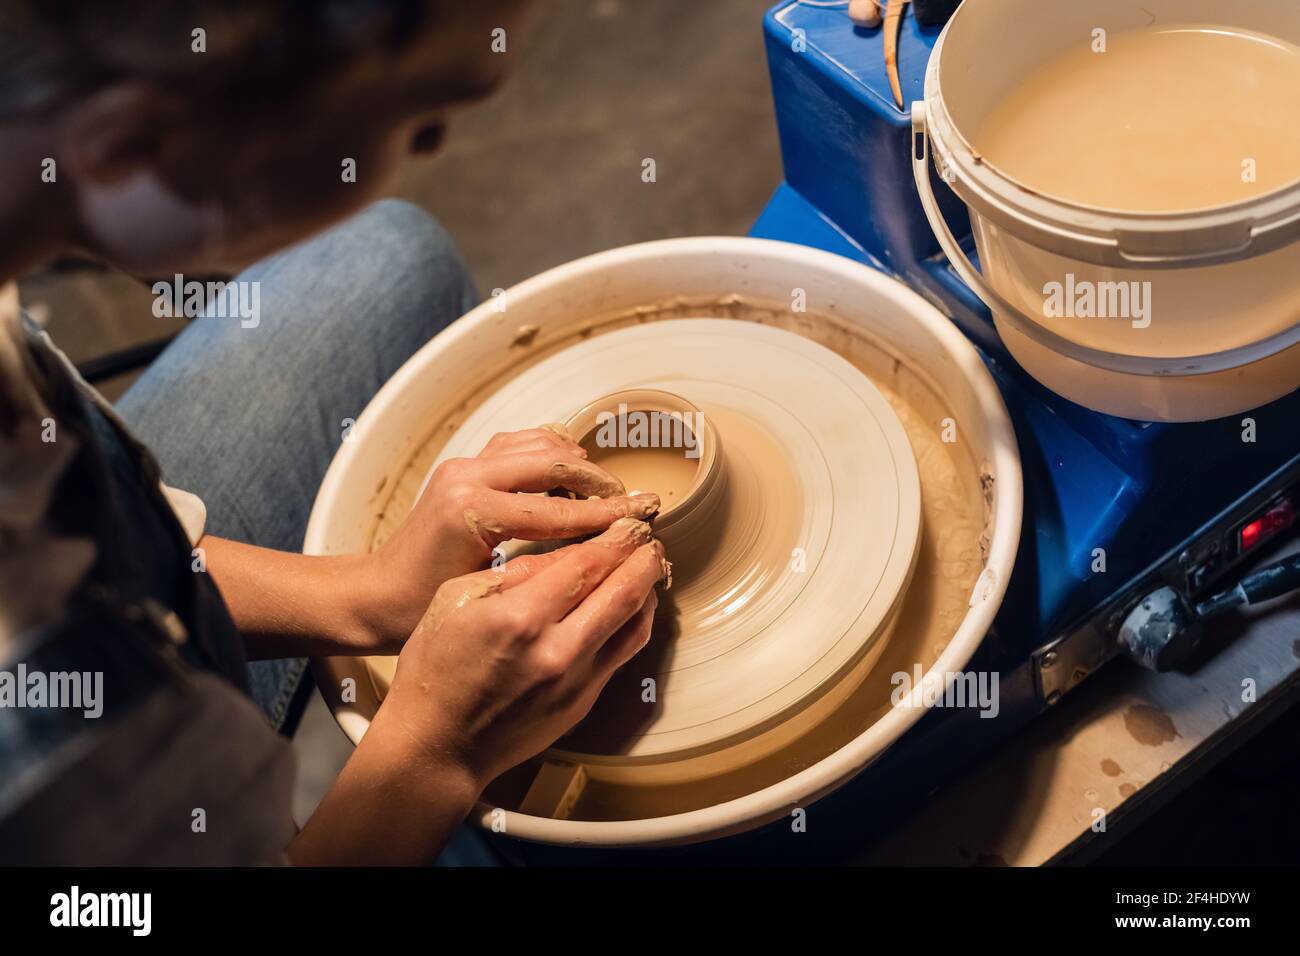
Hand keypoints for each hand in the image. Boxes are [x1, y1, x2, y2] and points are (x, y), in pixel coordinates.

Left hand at [362, 426, 659, 650]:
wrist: (377, 595)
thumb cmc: (423, 610)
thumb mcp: (489, 596)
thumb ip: (542, 571)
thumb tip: (601, 560)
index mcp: (471, 512)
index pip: (558, 510)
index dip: (607, 516)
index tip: (644, 517)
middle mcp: (466, 478)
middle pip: (555, 464)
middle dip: (601, 484)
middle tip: (634, 503)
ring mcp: (464, 465)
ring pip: (541, 445)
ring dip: (580, 465)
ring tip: (609, 493)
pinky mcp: (465, 464)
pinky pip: (522, 445)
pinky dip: (553, 455)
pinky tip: (574, 477)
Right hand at [378, 516, 667, 790]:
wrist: (436, 745)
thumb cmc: (434, 667)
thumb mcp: (456, 600)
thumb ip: (514, 573)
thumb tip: (564, 554)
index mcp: (518, 617)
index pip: (586, 564)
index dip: (615, 538)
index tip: (628, 522)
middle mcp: (555, 649)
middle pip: (622, 591)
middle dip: (642, 557)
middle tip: (649, 536)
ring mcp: (574, 681)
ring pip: (634, 624)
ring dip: (648, 589)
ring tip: (648, 566)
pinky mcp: (582, 703)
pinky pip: (624, 654)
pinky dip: (635, 623)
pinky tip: (632, 606)